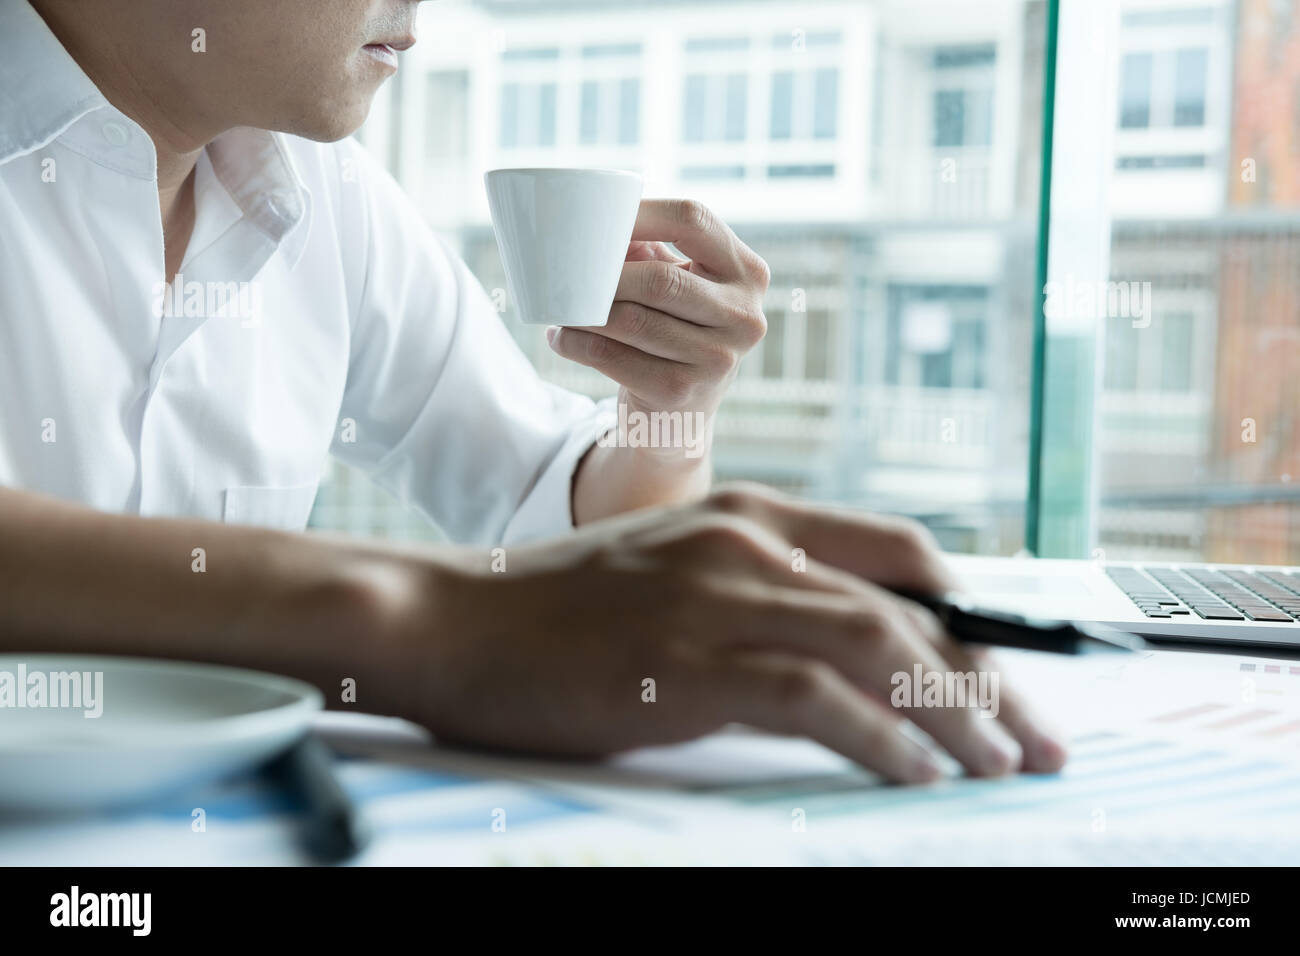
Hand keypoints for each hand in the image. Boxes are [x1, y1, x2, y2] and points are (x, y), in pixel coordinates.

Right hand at [391, 483, 1067, 782]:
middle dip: (991, 677)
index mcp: (751, 514)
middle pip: (910, 605)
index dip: (972, 611)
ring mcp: (719, 595)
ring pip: (879, 645)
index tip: (1010, 670)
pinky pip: (818, 696)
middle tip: (1038, 738)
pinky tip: (915, 772)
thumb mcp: (671, 577)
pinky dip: (882, 738)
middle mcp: (750, 541)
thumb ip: (755, 595)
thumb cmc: (555, 610)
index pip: (899, 550)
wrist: (449, 618)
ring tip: (1001, 765)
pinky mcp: (689, 659)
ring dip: (957, 713)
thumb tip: (841, 656)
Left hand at [544, 200, 768, 452]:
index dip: (640, 212)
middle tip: (565, 270)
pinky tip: (561, 336)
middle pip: (661, 279)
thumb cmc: (674, 327)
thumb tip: (587, 221)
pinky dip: (578, 343)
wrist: (681, 411)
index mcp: (747, 272)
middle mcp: (743, 315)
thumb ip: (643, 247)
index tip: (597, 216)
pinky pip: (614, 358)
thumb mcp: (675, 282)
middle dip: (605, 274)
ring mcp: (718, 358)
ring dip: (584, 311)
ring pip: (632, 321)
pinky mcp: (683, 391)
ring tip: (558, 304)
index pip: (692, 220)